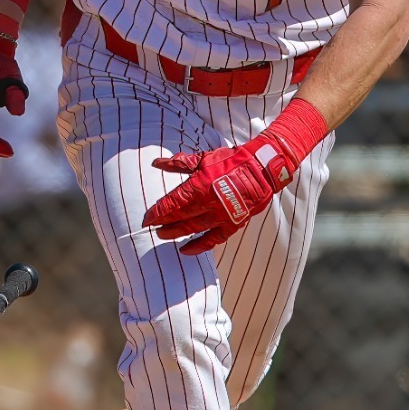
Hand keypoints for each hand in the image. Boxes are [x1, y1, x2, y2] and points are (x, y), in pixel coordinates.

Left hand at [141, 136, 299, 254]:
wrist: (261, 169)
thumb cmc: (231, 161)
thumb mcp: (203, 159)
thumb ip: (178, 163)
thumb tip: (156, 163)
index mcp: (200, 186)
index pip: (173, 203)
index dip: (158, 211)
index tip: (146, 218)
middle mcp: (209, 203)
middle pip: (180, 217)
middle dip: (164, 223)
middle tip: (152, 227)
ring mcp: (221, 216)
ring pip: (193, 229)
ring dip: (177, 233)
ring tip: (163, 235)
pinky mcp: (233, 224)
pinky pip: (214, 239)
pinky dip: (199, 246)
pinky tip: (185, 250)